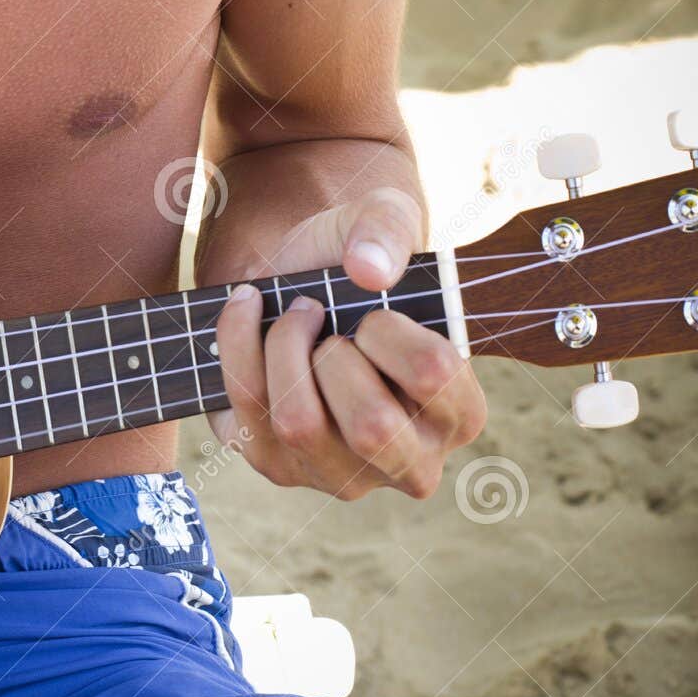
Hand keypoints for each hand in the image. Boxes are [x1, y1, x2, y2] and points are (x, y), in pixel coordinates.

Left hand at [210, 187, 485, 499]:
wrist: (289, 282)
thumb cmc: (353, 265)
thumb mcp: (380, 221)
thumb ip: (389, 228)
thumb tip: (370, 269)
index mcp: (458, 412)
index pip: (434, 376)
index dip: (390, 331)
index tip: (373, 312)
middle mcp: (409, 462)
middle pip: (371, 426)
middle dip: (334, 353)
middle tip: (328, 318)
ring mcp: (339, 474)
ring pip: (300, 424)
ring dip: (284, 347)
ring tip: (294, 316)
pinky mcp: (277, 466)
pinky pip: (248, 411)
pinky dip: (239, 345)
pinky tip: (248, 310)